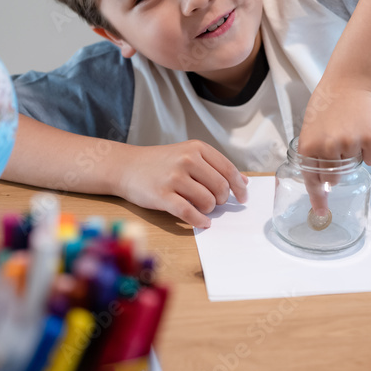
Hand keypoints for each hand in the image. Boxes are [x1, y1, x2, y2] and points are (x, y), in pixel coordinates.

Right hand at [115, 139, 248, 227]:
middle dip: (222, 200)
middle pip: (221, 187)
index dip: (239, 187)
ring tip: (202, 207)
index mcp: (197, 148)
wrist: (126, 166)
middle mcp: (187, 160)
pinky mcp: (162, 196)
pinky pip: (189, 213)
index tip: (243, 198)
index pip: (228, 169)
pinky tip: (202, 222)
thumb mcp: (188, 154)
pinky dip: (200, 220)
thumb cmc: (161, 163)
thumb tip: (243, 182)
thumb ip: (215, 166)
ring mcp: (174, 178)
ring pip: (207, 201)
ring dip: (209, 209)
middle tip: (215, 203)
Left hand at [297, 81, 370, 214]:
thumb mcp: (310, 128)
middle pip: (334, 178)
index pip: (312, 180)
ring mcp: (350, 144)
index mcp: (309, 146)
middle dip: (337, 168)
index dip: (318, 198)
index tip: (321, 212)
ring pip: (353, 166)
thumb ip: (313, 154)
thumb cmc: (327, 104)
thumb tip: (322, 182)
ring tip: (350, 131)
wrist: (349, 83)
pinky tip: (363, 131)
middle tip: (339, 146)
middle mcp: (328, 147)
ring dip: (353, 154)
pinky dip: (370, 149)